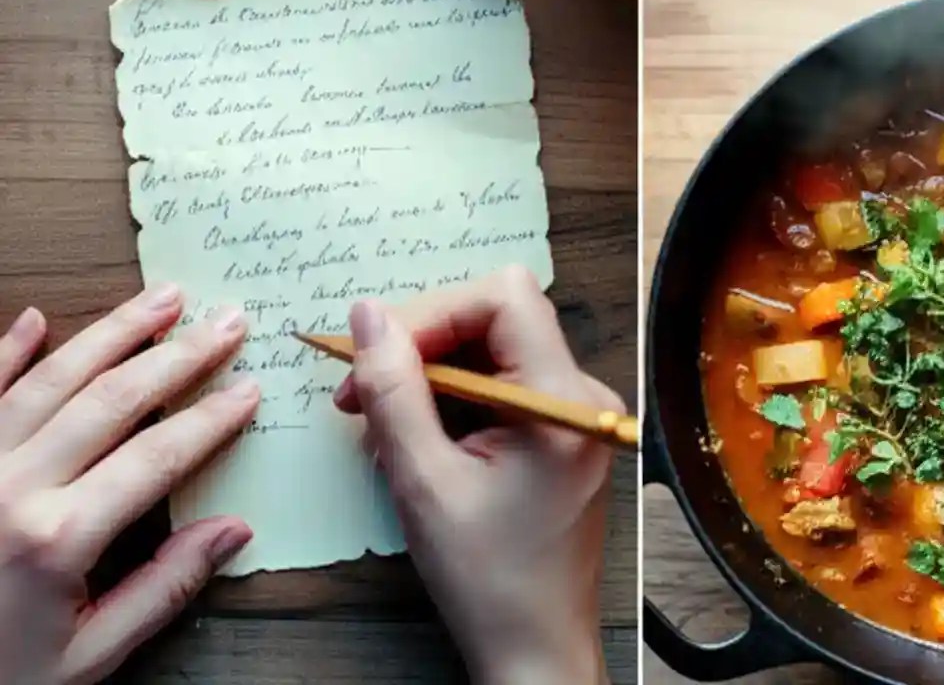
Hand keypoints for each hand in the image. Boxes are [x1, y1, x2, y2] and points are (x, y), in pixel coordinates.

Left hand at [0, 286, 258, 683]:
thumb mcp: (87, 657)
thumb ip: (161, 591)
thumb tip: (232, 531)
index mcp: (56, 538)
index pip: (156, 458)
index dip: (209, 420)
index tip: (248, 389)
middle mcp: (10, 488)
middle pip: (111, 401)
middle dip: (178, 356)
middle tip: (225, 322)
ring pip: (49, 380)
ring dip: (112, 332)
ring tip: (161, 299)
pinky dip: (5, 351)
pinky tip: (36, 319)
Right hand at [333, 266, 619, 684]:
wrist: (535, 649)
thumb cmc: (487, 579)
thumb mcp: (424, 481)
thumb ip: (393, 390)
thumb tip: (366, 314)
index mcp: (563, 400)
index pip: (504, 297)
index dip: (433, 312)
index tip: (378, 356)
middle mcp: (582, 395)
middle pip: (497, 317)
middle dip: (422, 343)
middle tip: (359, 392)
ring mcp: (574, 414)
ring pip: (493, 351)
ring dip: (430, 375)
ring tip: (382, 427)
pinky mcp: (559, 434)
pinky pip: (501, 387)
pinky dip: (452, 402)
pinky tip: (416, 442)